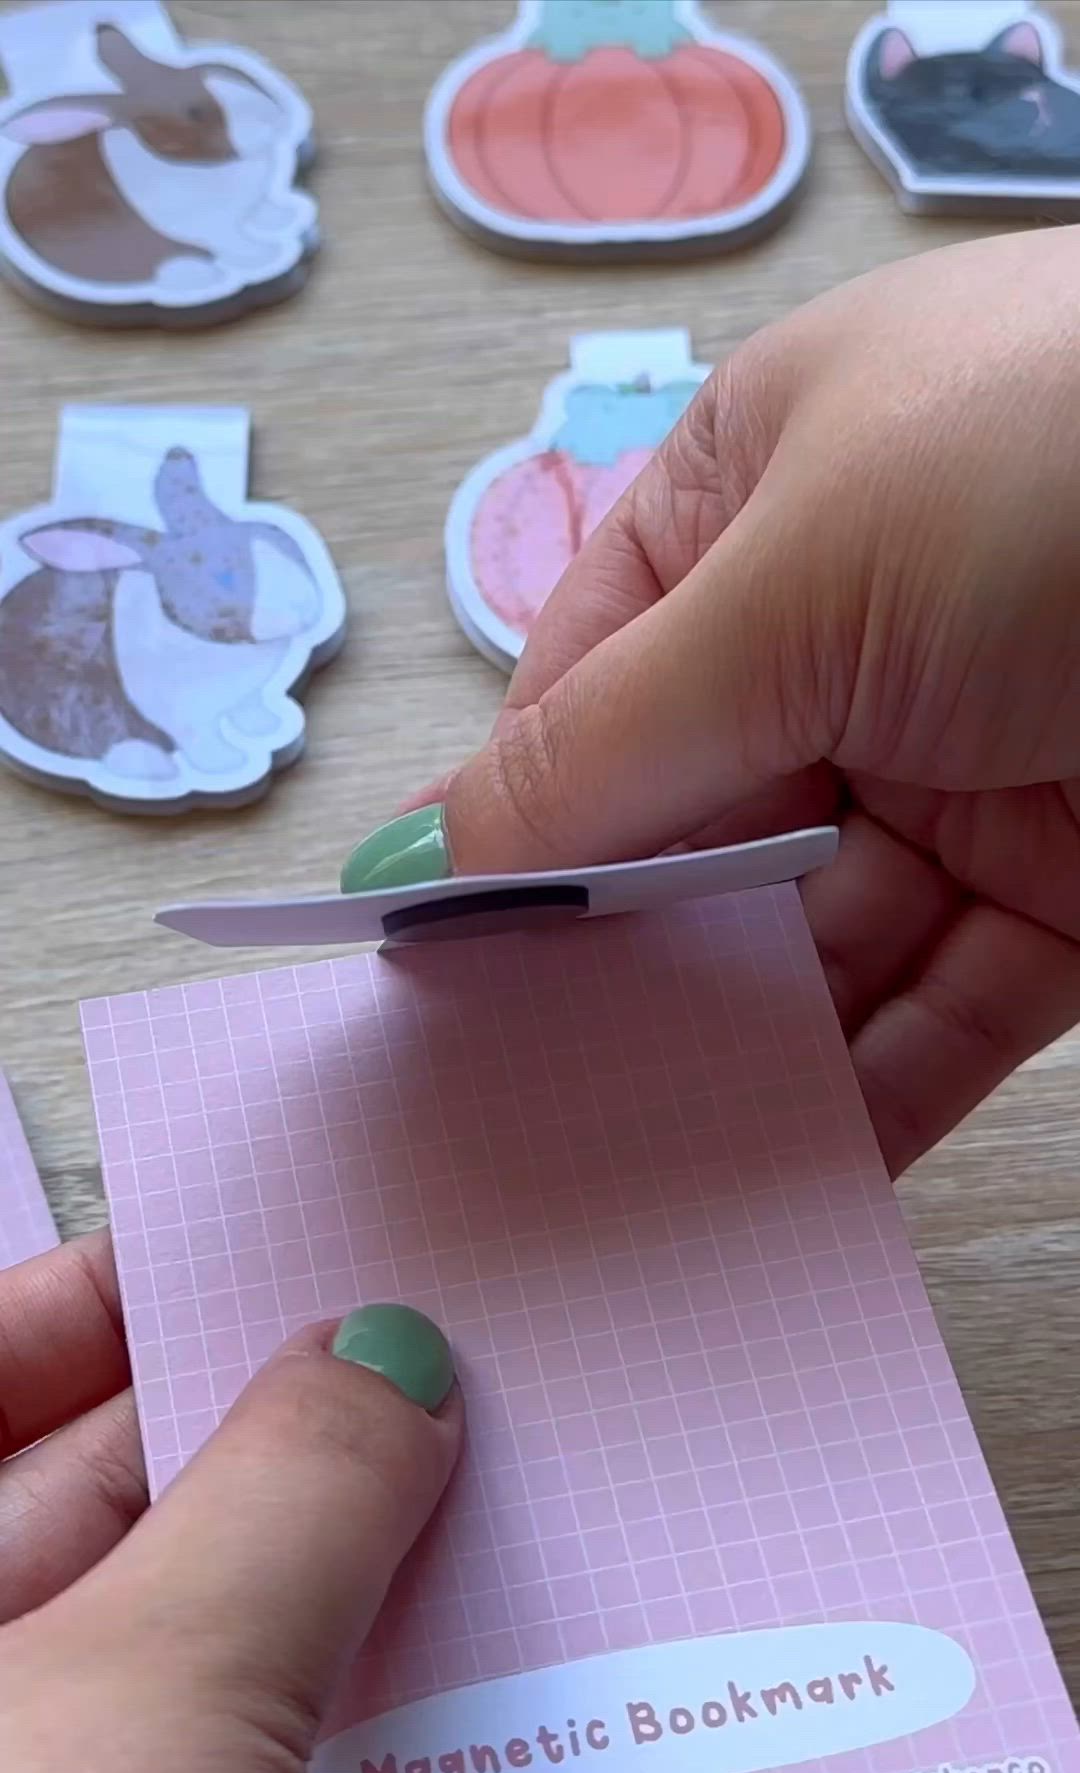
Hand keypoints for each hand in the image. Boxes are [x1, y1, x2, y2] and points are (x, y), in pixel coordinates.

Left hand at [0, 1234, 460, 1772]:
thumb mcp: (154, 1704)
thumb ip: (282, 1497)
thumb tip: (391, 1356)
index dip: (111, 1299)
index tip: (264, 1249)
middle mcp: (0, 1706)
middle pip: (122, 1507)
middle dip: (285, 1433)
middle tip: (443, 1355)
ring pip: (228, 1652)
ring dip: (367, 1587)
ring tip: (514, 1490)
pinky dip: (387, 1729)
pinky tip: (507, 1676)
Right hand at [414, 228, 1079, 1173]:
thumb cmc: (1055, 469)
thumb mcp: (794, 580)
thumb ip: (607, 740)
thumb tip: (426, 854)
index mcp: (760, 499)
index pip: (591, 685)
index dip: (515, 823)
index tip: (444, 966)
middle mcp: (855, 634)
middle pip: (698, 832)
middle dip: (623, 957)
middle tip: (517, 1100)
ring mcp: (969, 767)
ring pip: (816, 942)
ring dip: (737, 1050)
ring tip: (627, 1169)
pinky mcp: (1073, 893)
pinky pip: (944, 1008)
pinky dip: (870, 1093)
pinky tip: (783, 1181)